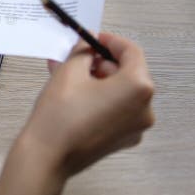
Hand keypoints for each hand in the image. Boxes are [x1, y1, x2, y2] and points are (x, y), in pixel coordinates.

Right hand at [0, 32, 154, 194]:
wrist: (48, 156)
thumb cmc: (60, 112)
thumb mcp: (70, 71)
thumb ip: (84, 51)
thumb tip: (89, 43)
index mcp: (138, 87)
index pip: (132, 52)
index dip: (110, 40)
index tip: (91, 38)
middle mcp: (146, 108)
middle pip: (128, 73)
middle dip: (101, 61)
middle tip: (76, 56)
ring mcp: (136, 127)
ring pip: (120, 92)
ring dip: (97, 79)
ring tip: (68, 73)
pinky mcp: (123, 139)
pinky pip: (115, 109)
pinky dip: (99, 98)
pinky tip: (74, 93)